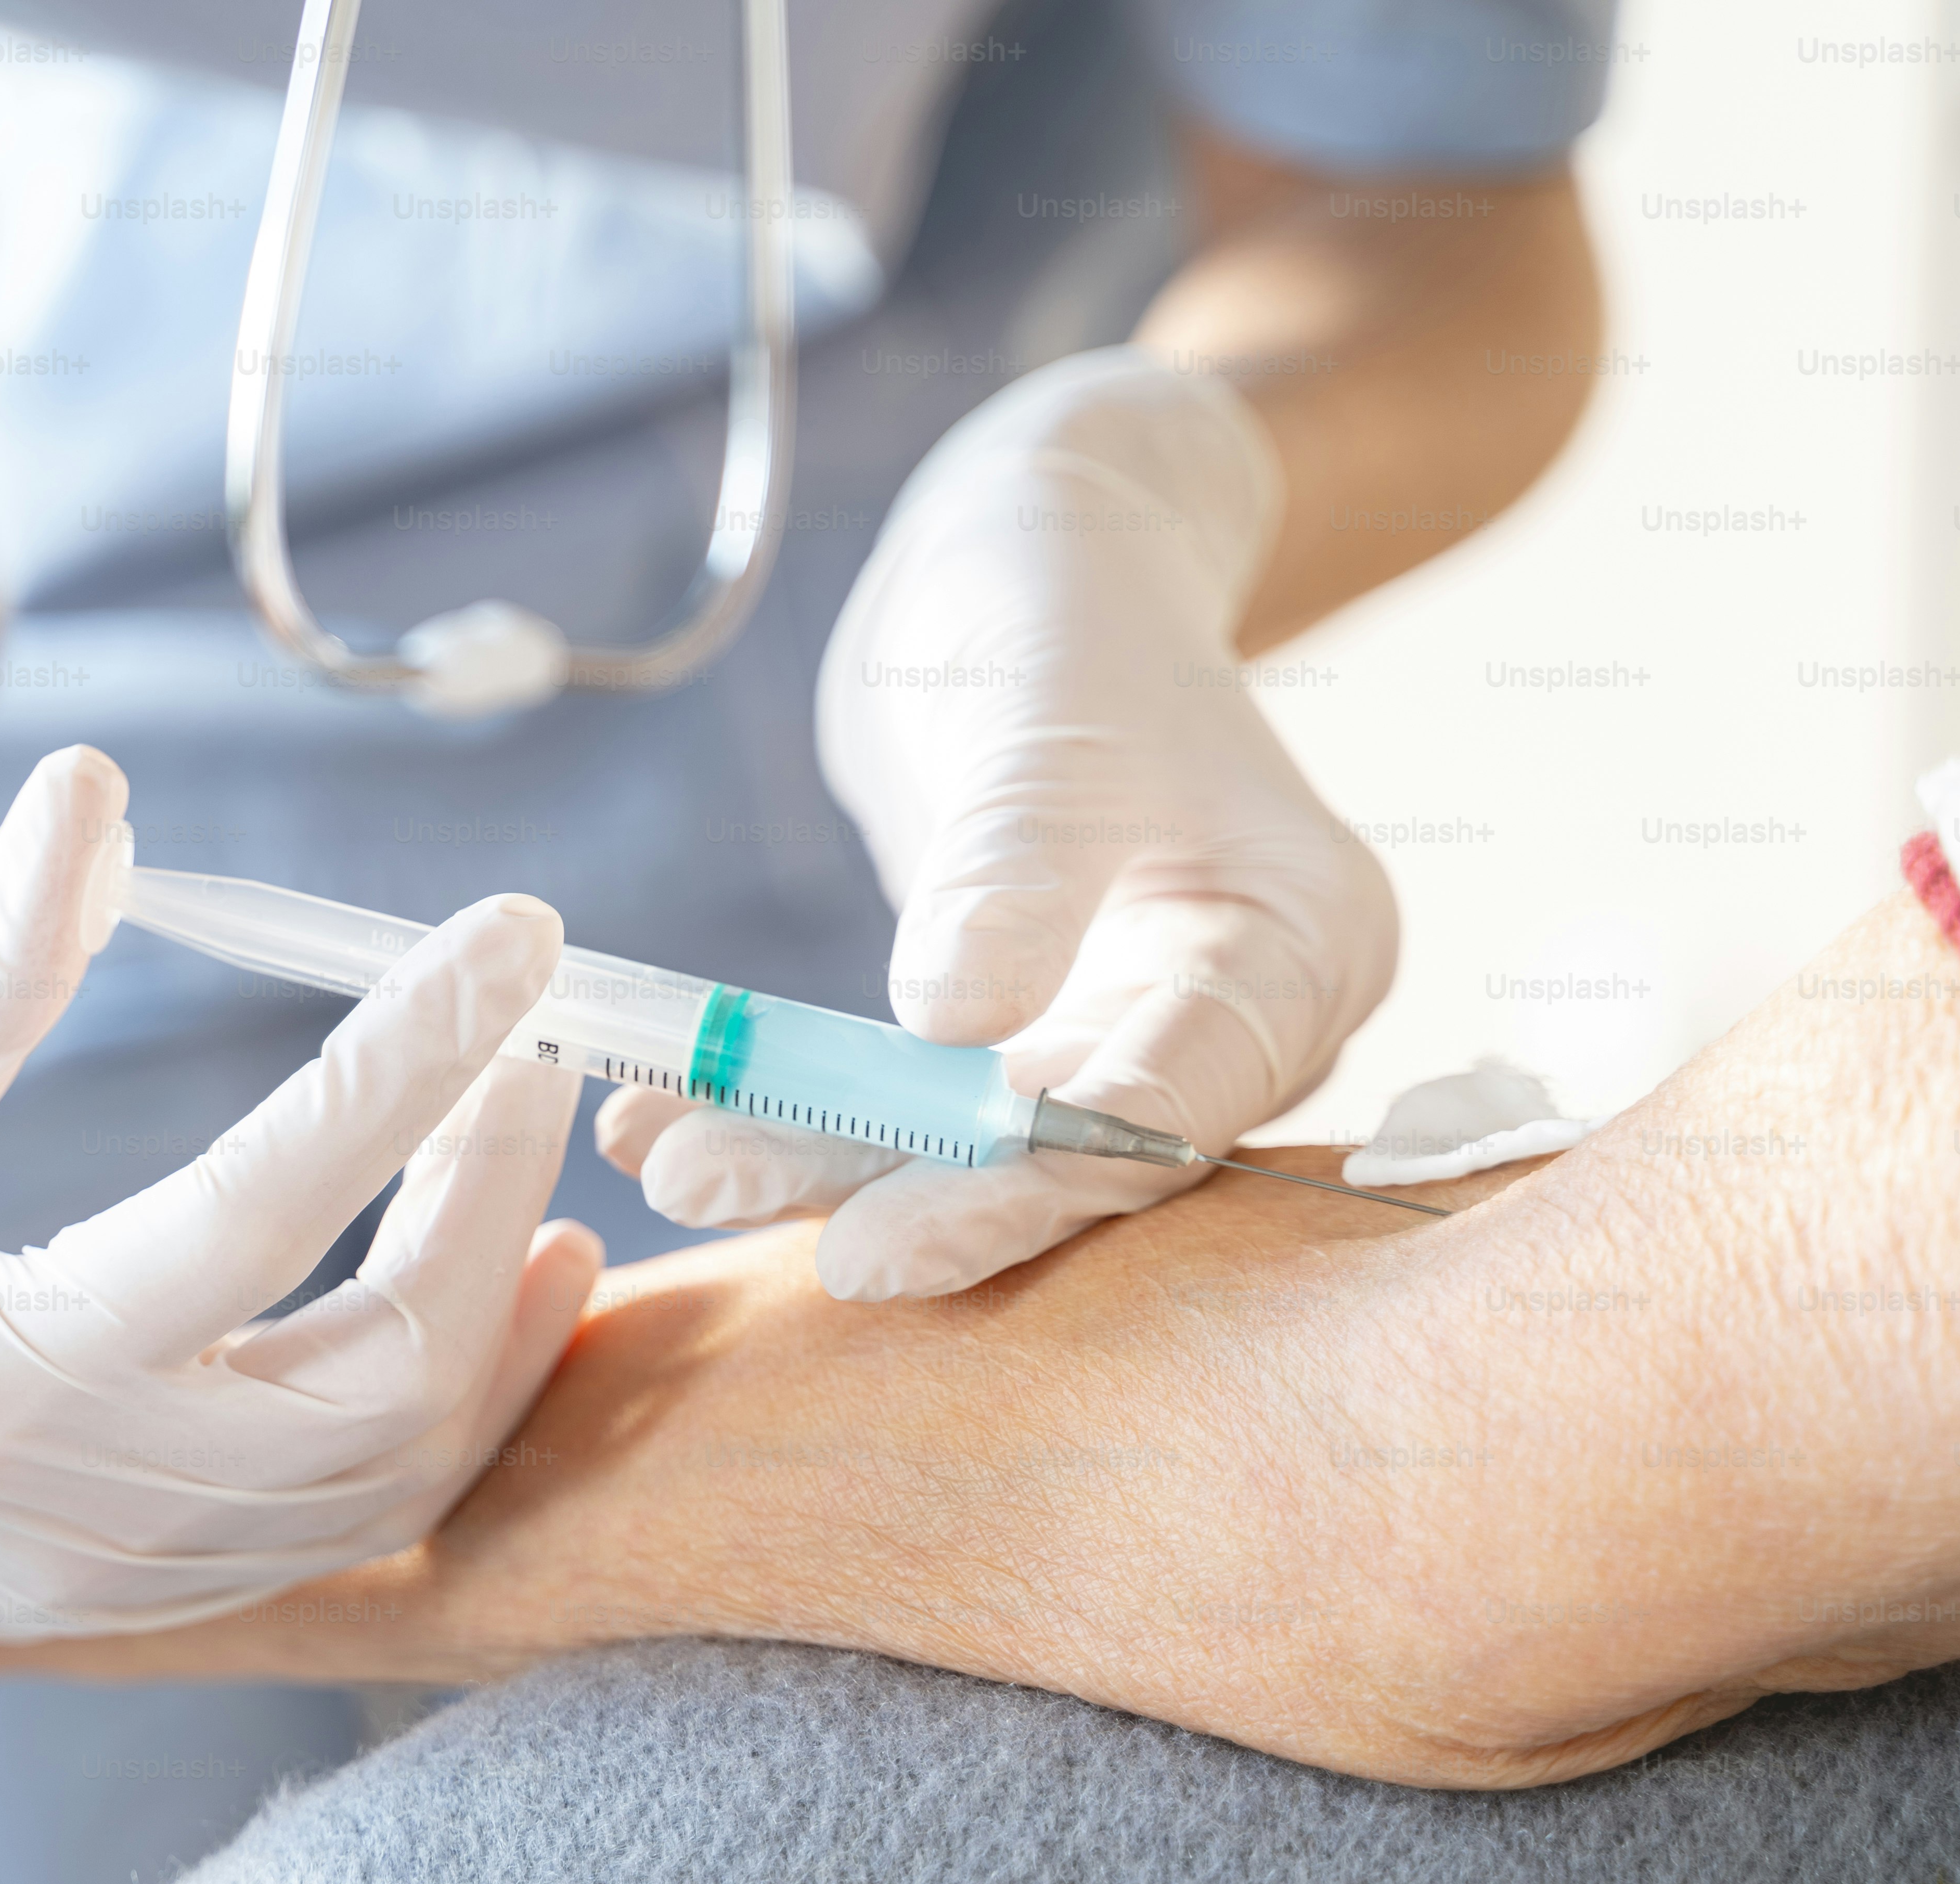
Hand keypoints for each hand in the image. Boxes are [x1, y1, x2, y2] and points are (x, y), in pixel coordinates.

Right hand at [0, 745, 602, 1676]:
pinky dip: (451, 1410)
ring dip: (495, 1321)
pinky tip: (497, 1294)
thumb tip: (95, 790)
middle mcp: (71, 1507)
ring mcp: (118, 1577)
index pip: (255, 1212)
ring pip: (391, 1478)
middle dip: (487, 1208)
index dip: (403, 1064)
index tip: (516, 937)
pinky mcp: (141, 1597)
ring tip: (536, 1160)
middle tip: (538, 1056)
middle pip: (374, 1383)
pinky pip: (352, 1524)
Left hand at [607, 348, 1394, 1299]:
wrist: (1039, 568)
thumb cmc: (1078, 610)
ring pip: (964, 1145)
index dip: (1019, 1188)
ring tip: (664, 1161)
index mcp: (1300, 949)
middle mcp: (1227, 1025)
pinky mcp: (1018, 1040)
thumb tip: (954, 1023)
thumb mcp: (1050, 714)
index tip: (875, 1239)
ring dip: (808, 1156)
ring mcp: (1120, 1039)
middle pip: (1058, 1156)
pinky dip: (789, 1107)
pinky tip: (659, 1116)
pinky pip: (904, 1101)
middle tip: (719, 1198)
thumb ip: (1017, 869)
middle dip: (883, 1192)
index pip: (1168, 1111)